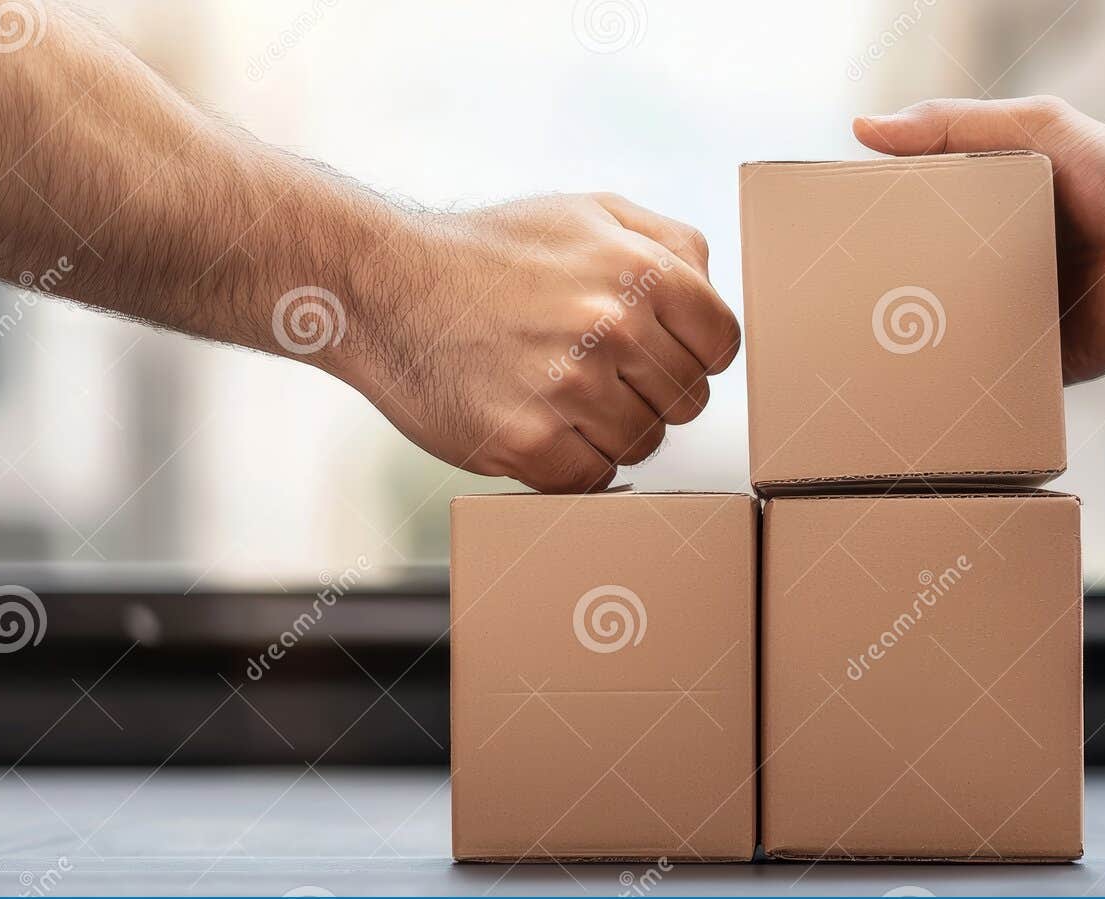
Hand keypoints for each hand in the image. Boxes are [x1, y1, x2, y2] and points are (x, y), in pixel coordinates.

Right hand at [337, 192, 739, 491]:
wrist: (383, 287)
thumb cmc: (491, 254)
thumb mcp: (587, 213)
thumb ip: (667, 242)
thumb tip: (713, 293)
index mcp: (638, 268)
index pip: (721, 344)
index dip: (695, 353)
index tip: (658, 353)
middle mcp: (613, 325)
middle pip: (686, 400)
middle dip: (652, 391)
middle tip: (595, 371)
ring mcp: (570, 387)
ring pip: (643, 442)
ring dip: (611, 429)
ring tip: (560, 395)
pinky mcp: (528, 442)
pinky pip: (593, 478)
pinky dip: (572, 464)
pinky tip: (539, 426)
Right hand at [853, 97, 1104, 383]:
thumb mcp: (1034, 128)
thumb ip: (953, 124)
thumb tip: (865, 127)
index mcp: (985, 218)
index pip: (914, 231)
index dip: (873, 239)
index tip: (827, 249)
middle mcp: (996, 273)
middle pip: (925, 294)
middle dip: (884, 307)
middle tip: (832, 317)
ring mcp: (1020, 323)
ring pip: (954, 344)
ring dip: (919, 355)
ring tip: (865, 366)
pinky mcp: (1047, 367)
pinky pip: (999, 386)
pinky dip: (970, 392)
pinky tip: (928, 398)